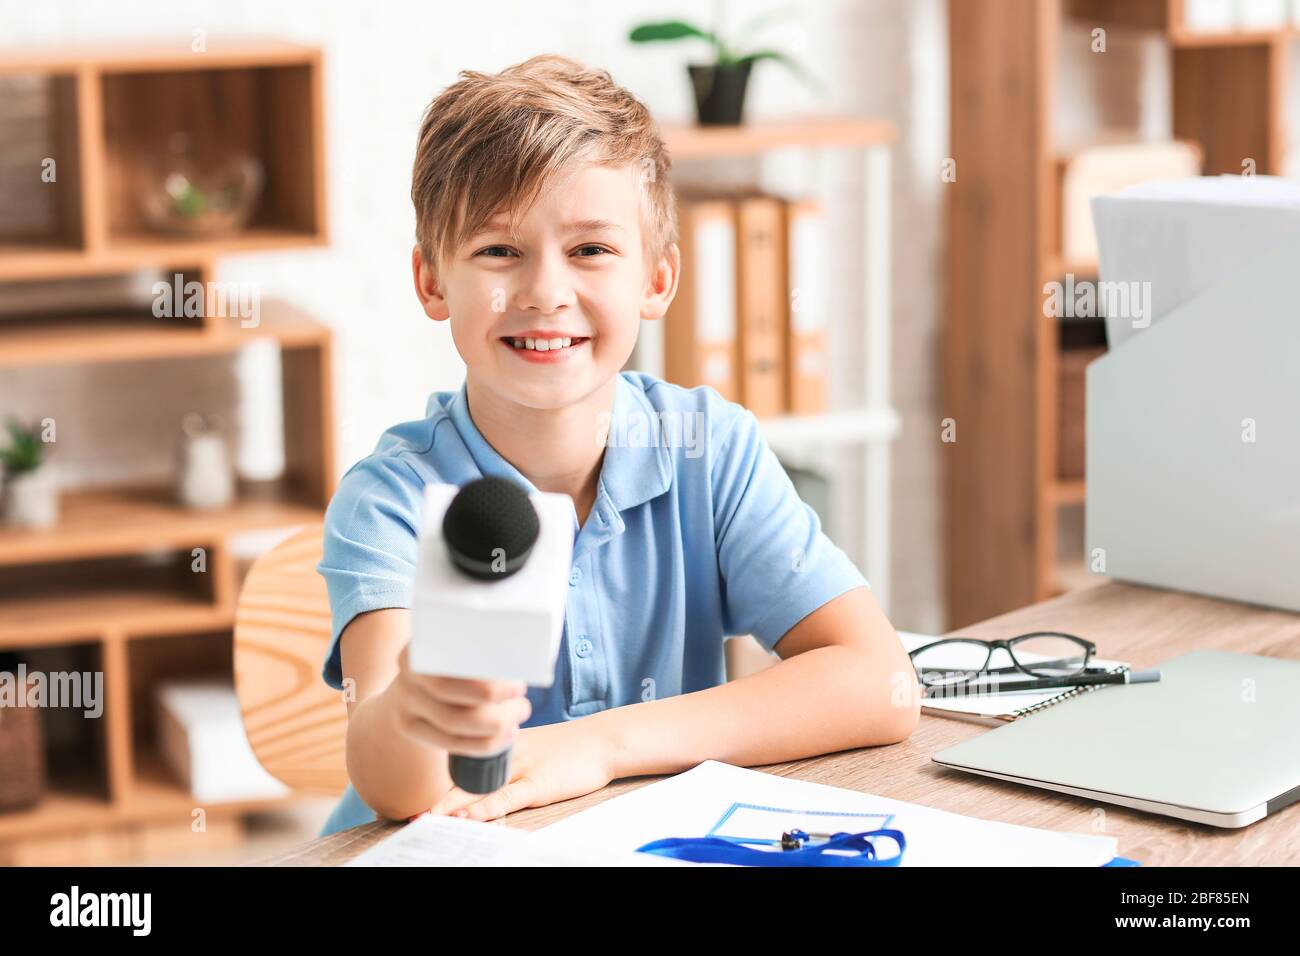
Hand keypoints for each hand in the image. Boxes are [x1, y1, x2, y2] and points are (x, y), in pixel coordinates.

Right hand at [387, 644, 531, 756]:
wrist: (412, 690)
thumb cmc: (453, 665)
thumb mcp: (460, 649)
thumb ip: (485, 648)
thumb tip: (531, 656)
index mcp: (421, 645)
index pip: (451, 658)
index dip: (484, 673)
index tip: (519, 683)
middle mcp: (407, 673)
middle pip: (449, 691)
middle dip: (494, 699)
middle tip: (523, 697)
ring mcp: (404, 702)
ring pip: (453, 722)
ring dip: (494, 723)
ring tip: (520, 714)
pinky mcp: (409, 727)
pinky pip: (450, 742)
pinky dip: (483, 744)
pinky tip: (506, 737)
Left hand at [422, 717, 614, 821]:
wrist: (602, 740)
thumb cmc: (567, 748)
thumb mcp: (531, 749)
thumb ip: (505, 759)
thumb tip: (481, 782)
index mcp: (499, 745)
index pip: (462, 765)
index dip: (437, 783)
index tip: (413, 800)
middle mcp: (505, 755)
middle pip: (463, 778)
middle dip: (435, 798)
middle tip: (409, 815)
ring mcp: (520, 769)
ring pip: (479, 789)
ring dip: (450, 806)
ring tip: (426, 820)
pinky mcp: (538, 784)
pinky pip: (506, 798)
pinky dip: (484, 808)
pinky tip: (466, 816)